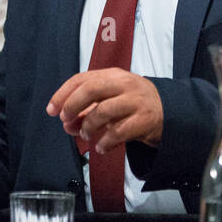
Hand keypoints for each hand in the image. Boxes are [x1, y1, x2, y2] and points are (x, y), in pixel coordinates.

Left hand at [46, 68, 163, 151]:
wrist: (169, 111)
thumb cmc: (134, 103)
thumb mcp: (112, 98)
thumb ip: (88, 109)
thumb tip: (67, 122)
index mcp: (113, 75)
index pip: (82, 79)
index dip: (63, 94)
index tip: (52, 110)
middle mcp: (124, 84)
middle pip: (91, 89)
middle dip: (73, 106)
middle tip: (66, 121)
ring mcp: (136, 101)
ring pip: (103, 111)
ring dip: (88, 126)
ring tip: (86, 135)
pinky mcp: (144, 120)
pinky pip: (118, 132)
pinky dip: (105, 142)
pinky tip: (101, 146)